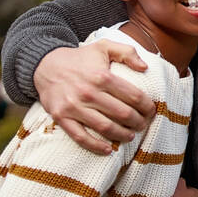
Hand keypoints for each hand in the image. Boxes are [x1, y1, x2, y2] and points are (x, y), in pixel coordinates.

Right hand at [33, 43, 156, 154]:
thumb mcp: (104, 46)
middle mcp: (88, 92)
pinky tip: (107, 150)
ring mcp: (74, 106)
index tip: (152, 110)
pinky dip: (95, 146)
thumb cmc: (80, 58)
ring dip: (122, 135)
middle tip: (144, 124)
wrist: (46, 65)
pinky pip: (80, 137)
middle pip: (122, 114)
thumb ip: (127, 52)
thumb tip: (145, 67)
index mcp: (102, 76)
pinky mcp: (61, 117)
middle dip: (138, 122)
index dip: (147, 106)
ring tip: (131, 136)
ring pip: (105, 127)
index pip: (133, 96)